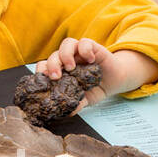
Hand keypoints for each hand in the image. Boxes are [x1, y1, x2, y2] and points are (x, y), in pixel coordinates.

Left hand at [41, 38, 157, 110]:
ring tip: (71, 67)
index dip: (41, 72)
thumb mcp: (85, 99)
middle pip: (53, 55)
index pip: (44, 66)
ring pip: (67, 44)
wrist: (115, 81)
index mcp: (61, 71)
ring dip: (65, 55)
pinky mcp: (93, 47)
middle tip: (56, 77)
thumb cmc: (96, 88)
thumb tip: (67, 113)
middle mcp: (68, 59)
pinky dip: (85, 49)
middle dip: (52, 65)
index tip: (46, 82)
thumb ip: (76, 104)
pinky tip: (90, 60)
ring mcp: (79, 52)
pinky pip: (85, 42)